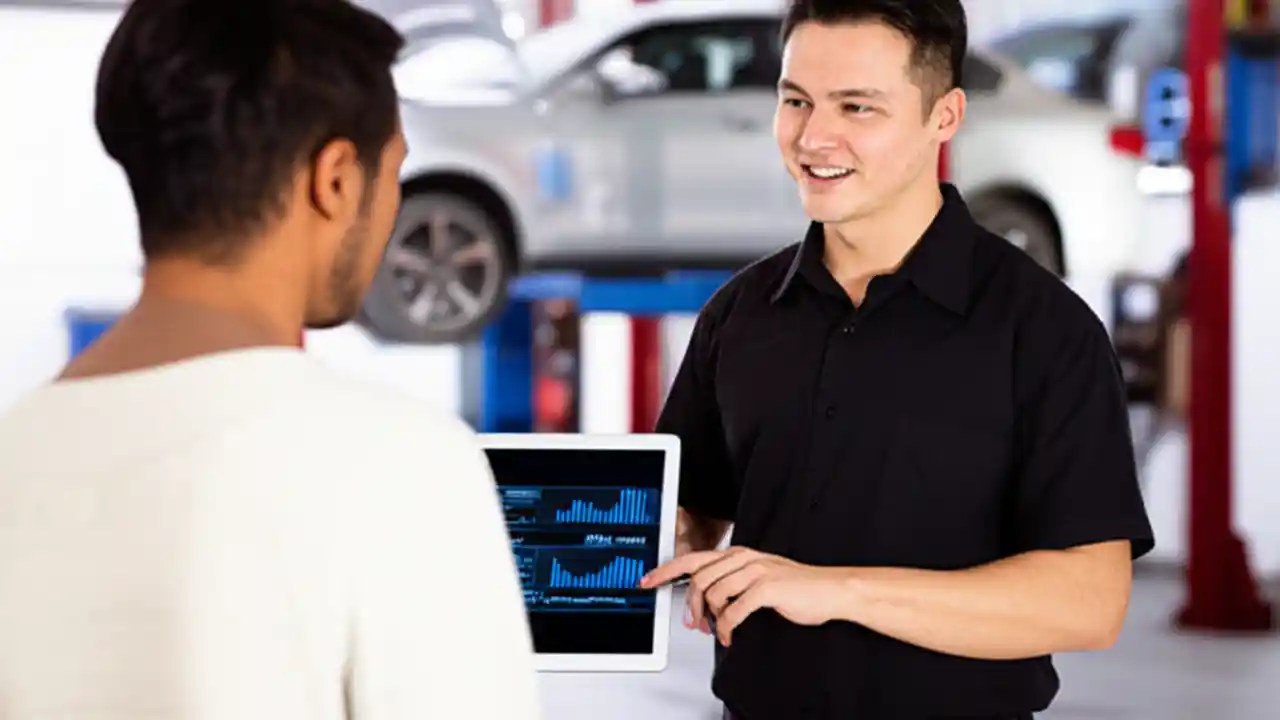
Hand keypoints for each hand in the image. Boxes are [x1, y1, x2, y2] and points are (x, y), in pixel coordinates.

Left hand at [639, 547, 849, 645]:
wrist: (830, 590)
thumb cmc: (796, 587)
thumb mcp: (758, 578)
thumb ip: (732, 583)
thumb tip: (705, 603)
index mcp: (738, 554)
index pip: (693, 558)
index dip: (666, 570)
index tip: (649, 580)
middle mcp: (744, 558)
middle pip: (699, 579)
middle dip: (691, 606)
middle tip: (694, 624)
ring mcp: (755, 571)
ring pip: (713, 594)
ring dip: (711, 618)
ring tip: (719, 629)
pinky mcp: (766, 588)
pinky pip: (733, 610)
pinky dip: (727, 627)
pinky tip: (731, 634)